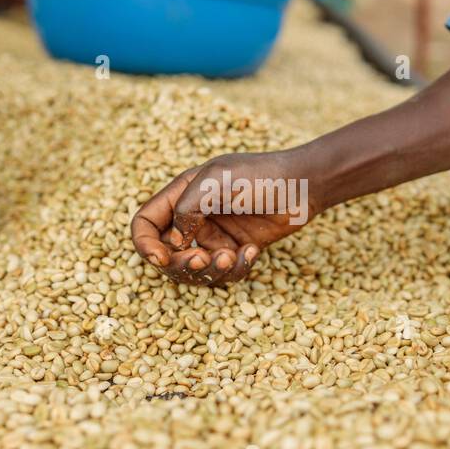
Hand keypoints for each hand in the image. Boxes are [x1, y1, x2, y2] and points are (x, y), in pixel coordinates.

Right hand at [131, 151, 319, 285]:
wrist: (305, 185)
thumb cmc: (261, 176)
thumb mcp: (216, 182)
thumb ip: (186, 209)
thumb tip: (174, 242)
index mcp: (181, 195)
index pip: (145, 224)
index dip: (145, 245)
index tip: (162, 259)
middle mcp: (193, 217)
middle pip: (167, 254)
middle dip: (182, 265)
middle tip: (205, 260)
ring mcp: (215, 235)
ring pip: (196, 269)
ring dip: (211, 270)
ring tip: (232, 257)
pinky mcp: (237, 250)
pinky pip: (225, 272)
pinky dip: (237, 268)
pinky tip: (253, 252)